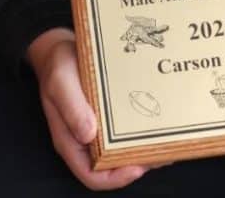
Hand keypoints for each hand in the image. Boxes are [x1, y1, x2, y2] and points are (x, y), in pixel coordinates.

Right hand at [27, 28, 148, 190]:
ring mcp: (99, 129)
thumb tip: (88, 134)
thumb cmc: (58, 64)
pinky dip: (144, 131)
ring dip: (145, 149)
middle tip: (161, 150)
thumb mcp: (60, 80)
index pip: (91, 175)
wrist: (61, 47)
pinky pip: (128, 131)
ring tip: (166, 138)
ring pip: (124, 151)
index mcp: (70, 140)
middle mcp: (86, 140)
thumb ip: (71, 106)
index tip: (136, 166)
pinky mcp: (110, 116)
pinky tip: (158, 121)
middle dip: (139, 164)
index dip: (115, 178)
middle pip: (114, 168)